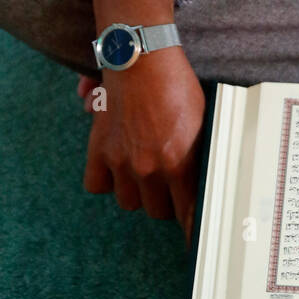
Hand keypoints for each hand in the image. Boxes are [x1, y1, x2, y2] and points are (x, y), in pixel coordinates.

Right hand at [83, 46, 205, 241]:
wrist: (143, 57)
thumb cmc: (177, 85)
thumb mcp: (201, 122)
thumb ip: (199, 157)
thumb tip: (201, 187)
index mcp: (179, 162)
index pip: (186, 213)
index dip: (191, 229)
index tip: (195, 240)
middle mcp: (148, 167)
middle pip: (157, 210)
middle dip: (165, 202)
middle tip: (170, 186)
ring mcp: (121, 161)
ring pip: (128, 201)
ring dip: (137, 192)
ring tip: (145, 172)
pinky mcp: (100, 149)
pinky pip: (97, 186)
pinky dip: (106, 181)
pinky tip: (117, 167)